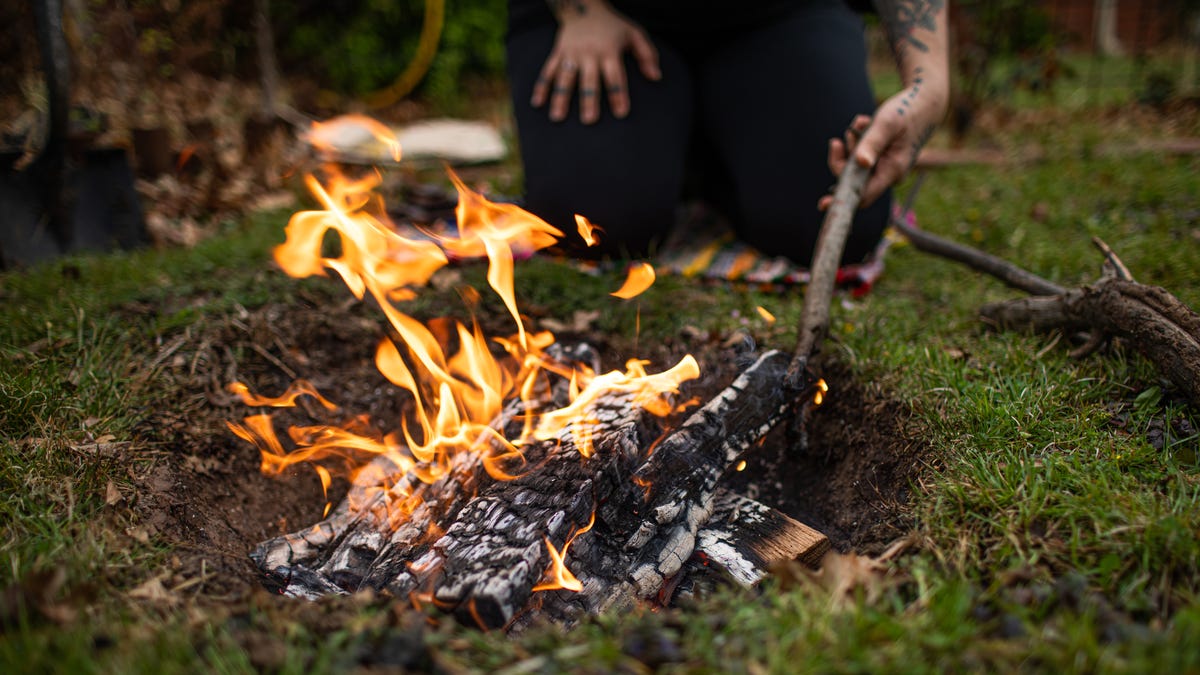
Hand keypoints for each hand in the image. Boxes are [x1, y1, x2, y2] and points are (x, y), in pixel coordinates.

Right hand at [531, 0, 660, 123]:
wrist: (584, 5)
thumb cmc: (613, 26)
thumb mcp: (634, 33)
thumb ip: (647, 54)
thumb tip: (656, 77)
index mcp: (609, 50)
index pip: (615, 75)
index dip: (618, 94)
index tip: (621, 113)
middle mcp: (588, 53)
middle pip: (589, 80)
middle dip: (589, 100)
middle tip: (589, 121)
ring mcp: (571, 53)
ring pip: (565, 78)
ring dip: (561, 98)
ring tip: (557, 118)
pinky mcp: (558, 53)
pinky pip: (548, 71)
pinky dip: (541, 87)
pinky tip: (537, 103)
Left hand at [821, 76, 947, 209]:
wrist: (923, 103)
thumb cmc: (906, 111)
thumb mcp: (887, 124)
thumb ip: (872, 143)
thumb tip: (860, 163)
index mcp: (892, 171)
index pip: (864, 196)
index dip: (843, 200)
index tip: (822, 203)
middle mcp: (888, 173)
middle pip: (852, 180)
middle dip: (843, 159)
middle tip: (837, 141)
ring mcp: (883, 166)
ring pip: (854, 164)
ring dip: (851, 144)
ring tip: (861, 123)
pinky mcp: (879, 158)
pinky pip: (859, 154)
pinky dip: (857, 139)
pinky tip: (864, 123)